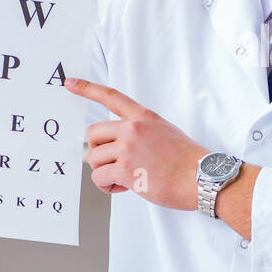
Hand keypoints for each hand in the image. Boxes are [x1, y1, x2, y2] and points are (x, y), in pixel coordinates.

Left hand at [66, 78, 208, 211]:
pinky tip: (125, 187)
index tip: (70, 83)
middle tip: (112, 163)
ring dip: (103, 172)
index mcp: (143, 117)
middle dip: (97, 151)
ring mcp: (128, 148)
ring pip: (93, 159)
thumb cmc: (187, 161)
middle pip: (92, 134)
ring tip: (124, 179)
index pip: (111, 97)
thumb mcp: (165, 133)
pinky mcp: (126, 170)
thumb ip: (141, 133)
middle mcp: (133, 129)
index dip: (87, 88)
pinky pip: (99, 178)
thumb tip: (119, 147)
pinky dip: (108, 187)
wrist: (202, 178)